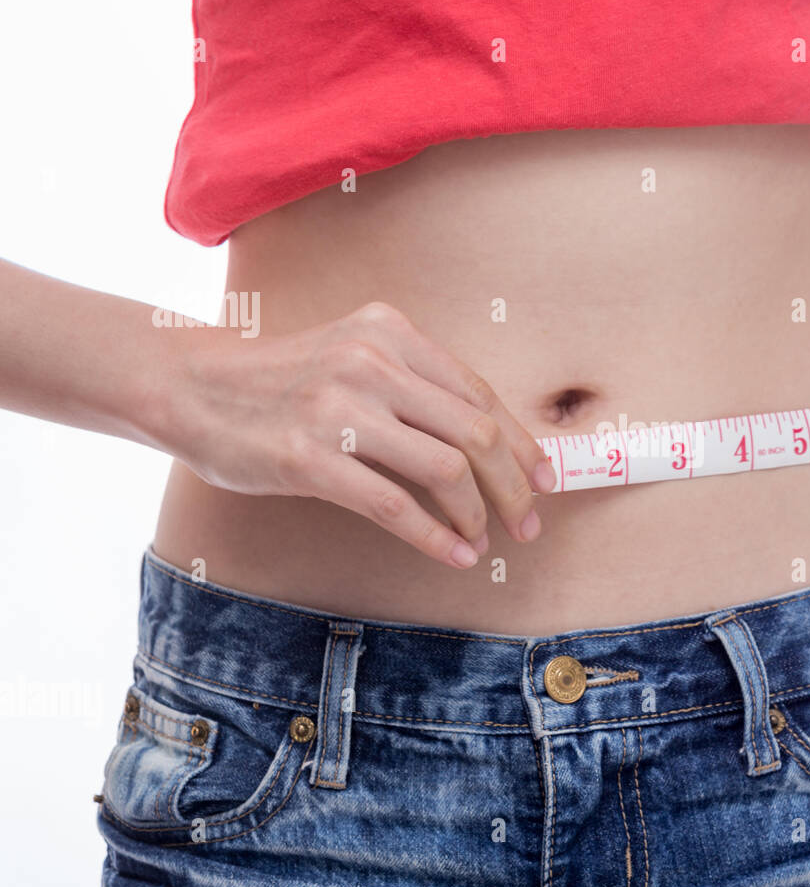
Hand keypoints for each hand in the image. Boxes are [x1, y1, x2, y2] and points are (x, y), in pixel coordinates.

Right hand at [163, 301, 555, 568]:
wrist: (189, 385)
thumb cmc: (282, 379)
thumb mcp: (352, 353)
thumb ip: (413, 384)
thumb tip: (491, 443)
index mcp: (389, 332)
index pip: (478, 395)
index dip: (521, 444)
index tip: (543, 480)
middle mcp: (371, 362)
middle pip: (476, 432)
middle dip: (514, 487)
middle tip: (529, 524)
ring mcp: (339, 409)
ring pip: (445, 468)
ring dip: (478, 514)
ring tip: (486, 540)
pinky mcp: (308, 458)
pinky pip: (393, 504)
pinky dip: (435, 536)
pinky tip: (453, 553)